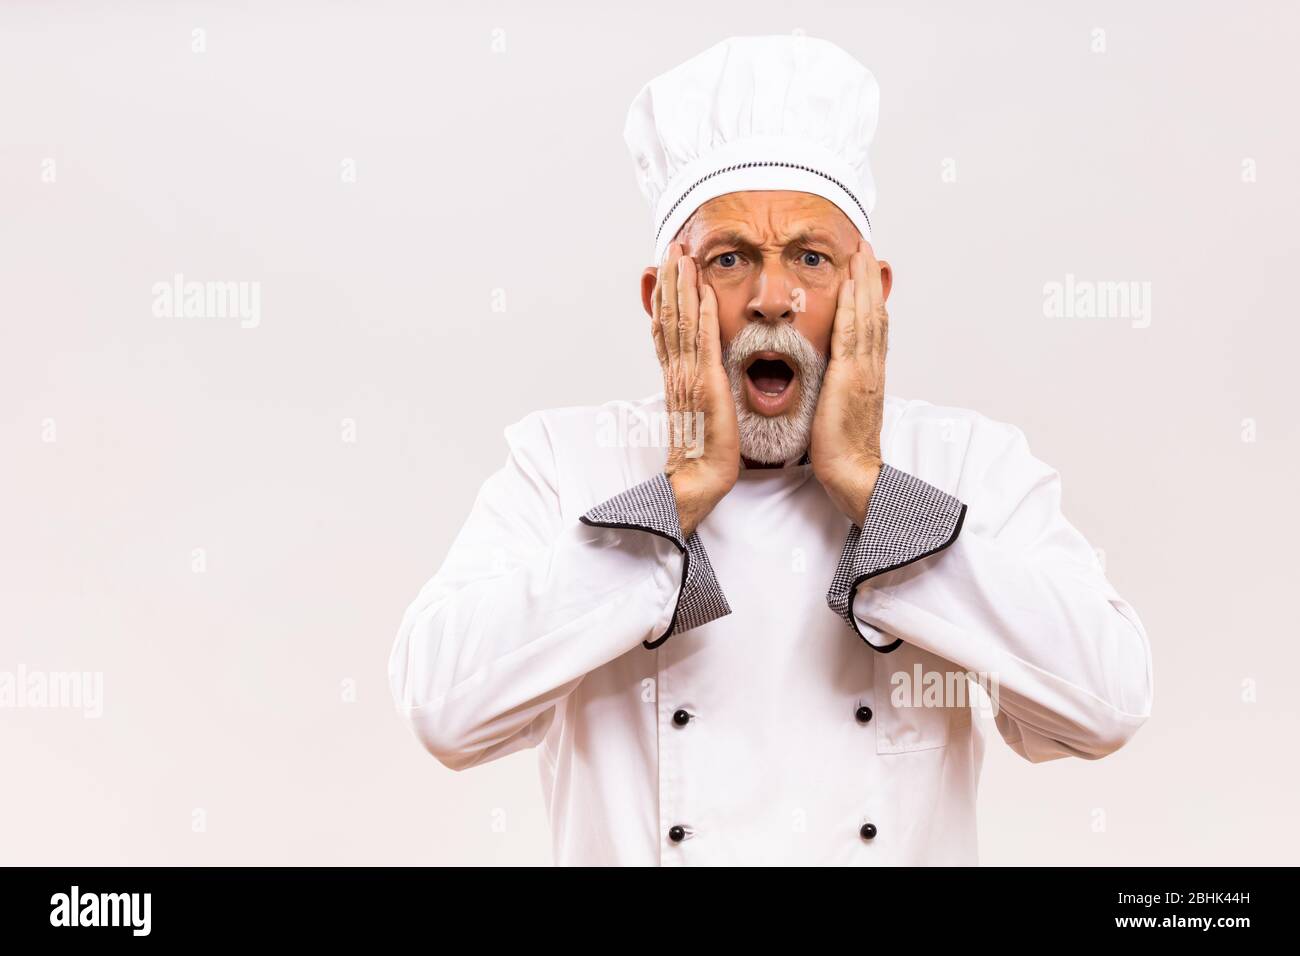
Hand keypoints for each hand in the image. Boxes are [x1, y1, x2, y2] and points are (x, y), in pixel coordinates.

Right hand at [651, 242, 739, 536]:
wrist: (700, 478)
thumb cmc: (707, 452)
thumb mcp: (703, 411)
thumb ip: (703, 387)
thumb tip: (707, 373)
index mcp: (677, 377)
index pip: (667, 329)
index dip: (665, 297)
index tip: (665, 270)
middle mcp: (677, 371)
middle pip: (668, 316)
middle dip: (669, 280)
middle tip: (670, 248)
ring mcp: (688, 376)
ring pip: (680, 321)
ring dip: (681, 286)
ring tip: (681, 255)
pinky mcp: (705, 385)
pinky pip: (703, 342)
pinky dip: (701, 313)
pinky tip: (704, 290)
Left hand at [808, 240, 886, 525]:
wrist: (853, 474)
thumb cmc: (840, 451)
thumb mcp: (836, 410)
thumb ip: (835, 388)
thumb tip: (827, 376)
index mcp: (866, 375)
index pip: (871, 326)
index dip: (868, 296)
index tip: (863, 270)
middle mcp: (871, 367)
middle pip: (875, 312)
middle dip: (870, 278)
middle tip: (867, 245)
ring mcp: (865, 370)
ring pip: (868, 315)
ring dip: (864, 280)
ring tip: (862, 250)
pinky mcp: (852, 377)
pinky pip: (854, 333)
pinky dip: (855, 304)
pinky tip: (850, 283)